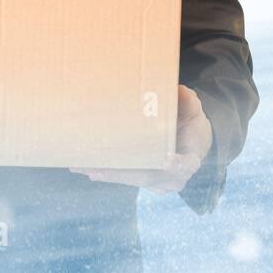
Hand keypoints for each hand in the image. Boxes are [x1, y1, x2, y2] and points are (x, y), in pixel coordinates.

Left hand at [69, 85, 213, 194]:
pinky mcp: (139, 180)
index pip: (184, 165)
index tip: (167, 160)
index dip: (176, 164)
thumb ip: (188, 102)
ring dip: (104, 173)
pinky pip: (121, 177)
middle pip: (146, 177)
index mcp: (189, 161)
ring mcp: (155, 183)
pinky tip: (81, 165)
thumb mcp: (192, 110)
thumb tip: (177, 90)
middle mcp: (171, 179)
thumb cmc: (190, 123)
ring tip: (80, 166)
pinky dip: (103, 171)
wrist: (189, 141)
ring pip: (129, 179)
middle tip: (97, 170)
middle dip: (121, 174)